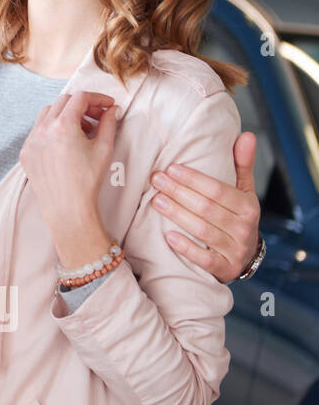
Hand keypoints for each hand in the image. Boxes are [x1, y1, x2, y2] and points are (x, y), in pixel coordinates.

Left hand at [19, 92, 118, 268]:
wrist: (68, 208)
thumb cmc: (88, 180)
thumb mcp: (104, 148)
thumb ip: (109, 123)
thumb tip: (112, 110)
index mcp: (62, 125)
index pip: (81, 98)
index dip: (98, 98)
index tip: (109, 106)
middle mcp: (42, 129)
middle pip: (63, 102)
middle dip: (82, 105)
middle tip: (98, 117)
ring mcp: (30, 140)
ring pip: (47, 113)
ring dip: (66, 115)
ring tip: (83, 131)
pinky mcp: (25, 152)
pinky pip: (38, 131)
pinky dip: (52, 129)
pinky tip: (66, 143)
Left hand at [150, 131, 261, 282]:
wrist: (244, 256)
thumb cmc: (237, 217)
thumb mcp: (243, 192)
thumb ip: (241, 165)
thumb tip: (246, 135)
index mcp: (248, 207)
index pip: (218, 190)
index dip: (194, 179)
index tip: (171, 168)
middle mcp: (243, 228)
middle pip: (207, 208)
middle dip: (179, 192)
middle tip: (156, 179)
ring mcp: (234, 250)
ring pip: (203, 230)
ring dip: (177, 214)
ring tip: (155, 200)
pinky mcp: (224, 268)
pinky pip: (204, 258)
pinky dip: (186, 248)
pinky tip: (168, 237)